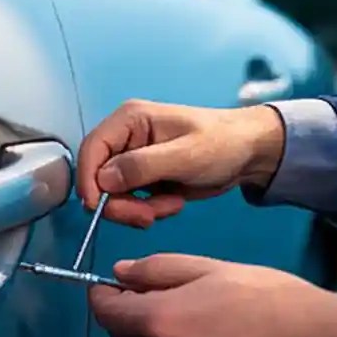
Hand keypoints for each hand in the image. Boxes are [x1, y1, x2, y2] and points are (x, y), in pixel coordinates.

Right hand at [76, 99, 285, 227]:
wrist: (248, 154)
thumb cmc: (222, 143)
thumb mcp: (184, 155)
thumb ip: (142, 166)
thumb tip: (104, 179)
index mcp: (130, 120)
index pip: (91, 149)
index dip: (88, 180)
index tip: (97, 207)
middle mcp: (126, 138)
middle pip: (98, 178)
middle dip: (121, 203)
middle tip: (148, 216)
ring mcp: (134, 160)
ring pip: (113, 196)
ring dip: (137, 210)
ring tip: (169, 206)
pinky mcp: (144, 179)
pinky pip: (130, 203)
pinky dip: (148, 211)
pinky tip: (172, 203)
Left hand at [88, 254, 336, 336]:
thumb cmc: (270, 299)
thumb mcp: (211, 269)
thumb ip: (158, 270)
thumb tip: (121, 273)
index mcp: (158, 323)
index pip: (106, 313)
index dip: (103, 295)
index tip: (113, 284)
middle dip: (133, 314)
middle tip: (164, 290)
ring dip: (160, 335)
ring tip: (200, 313)